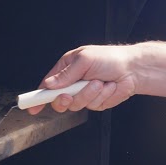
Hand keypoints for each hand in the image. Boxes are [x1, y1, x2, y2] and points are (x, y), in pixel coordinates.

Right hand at [25, 44, 142, 113]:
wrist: (133, 69)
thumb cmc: (110, 58)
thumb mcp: (85, 60)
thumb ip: (66, 74)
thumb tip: (49, 84)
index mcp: (66, 69)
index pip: (47, 85)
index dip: (39, 97)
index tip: (32, 106)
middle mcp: (73, 83)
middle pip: (59, 100)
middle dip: (66, 99)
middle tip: (71, 94)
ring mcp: (84, 94)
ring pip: (77, 104)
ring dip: (90, 94)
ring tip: (100, 82)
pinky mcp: (96, 102)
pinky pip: (93, 105)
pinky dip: (102, 96)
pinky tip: (108, 87)